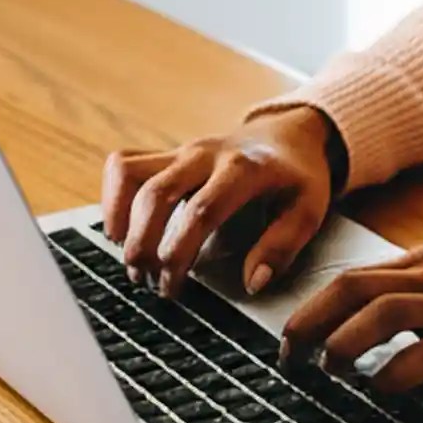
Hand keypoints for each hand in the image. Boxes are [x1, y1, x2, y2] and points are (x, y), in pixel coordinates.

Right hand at [101, 106, 333, 297]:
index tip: (172, 287)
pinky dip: (112, 197)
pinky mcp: (167, 153)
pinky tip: (121, 230)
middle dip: (143, 244)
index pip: (201, 211)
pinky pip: (124, 164)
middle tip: (146, 282)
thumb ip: (283, 245)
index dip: (180, 252)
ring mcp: (182, 151)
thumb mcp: (309, 209)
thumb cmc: (298, 177)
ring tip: (131, 261)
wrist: (288, 135)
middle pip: (156, 194)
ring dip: (120, 220)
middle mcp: (207, 154)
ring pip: (131, 173)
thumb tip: (253, 283)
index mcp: (245, 169)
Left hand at [282, 243, 422, 393]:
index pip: (353, 278)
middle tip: (292, 353)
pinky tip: (381, 386)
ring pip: (384, 315)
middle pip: (356, 290)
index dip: (313, 307)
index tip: (291, 334)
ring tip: (330, 369)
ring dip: (346, 344)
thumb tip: (362, 304)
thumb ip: (411, 284)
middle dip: (314, 322)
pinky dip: (395, 372)